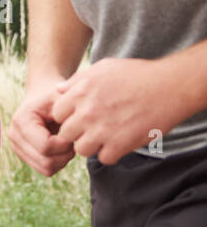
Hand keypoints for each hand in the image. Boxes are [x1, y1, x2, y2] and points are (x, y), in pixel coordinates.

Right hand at [7, 77, 75, 175]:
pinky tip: (61, 148)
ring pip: (47, 169)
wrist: (42, 97)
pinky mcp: (24, 155)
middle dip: (66, 154)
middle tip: (73, 139)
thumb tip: (72, 124)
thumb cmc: (55, 96)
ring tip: (68, 143)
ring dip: (63, 159)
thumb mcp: (62, 96)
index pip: (45, 146)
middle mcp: (14, 136)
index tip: (74, 132)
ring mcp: (16, 147)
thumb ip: (68, 107)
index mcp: (21, 120)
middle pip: (46, 161)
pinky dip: (59, 162)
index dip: (65, 144)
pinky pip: (46, 170)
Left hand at [50, 57, 167, 164]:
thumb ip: (77, 81)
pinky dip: (110, 154)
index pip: (56, 114)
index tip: (79, 116)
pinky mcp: (121, 144)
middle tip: (90, 129)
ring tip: (103, 138)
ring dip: (91, 146)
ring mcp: (103, 130)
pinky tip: (118, 143)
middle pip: (66, 134)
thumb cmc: (136, 75)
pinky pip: (104, 158)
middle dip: (76, 133)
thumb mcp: (102, 68)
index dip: (67, 116)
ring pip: (81, 149)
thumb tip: (58, 91)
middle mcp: (88, 112)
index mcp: (80, 93)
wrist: (169, 86)